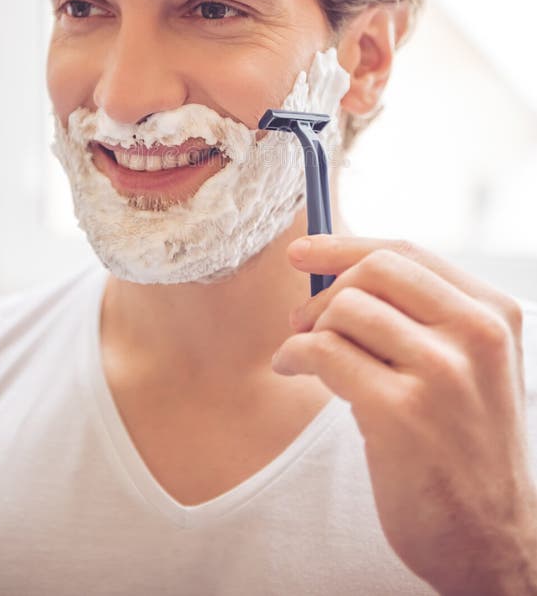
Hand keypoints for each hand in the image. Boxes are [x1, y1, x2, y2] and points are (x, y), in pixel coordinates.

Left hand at [273, 236, 536, 595]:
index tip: (302, 251)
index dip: (345, 245)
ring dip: (308, 329)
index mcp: (493, 314)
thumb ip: (422, 316)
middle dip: (326, 289)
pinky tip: (291, 368)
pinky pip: (325, 353)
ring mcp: (441, 373)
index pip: (407, 253)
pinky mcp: (401, 413)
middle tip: (301, 318)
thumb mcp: (469, 367)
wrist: (490, 538)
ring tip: (301, 353)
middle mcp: (476, 334)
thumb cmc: (464, 445)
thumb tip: (337, 271)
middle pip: (374, 270)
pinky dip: (296, 355)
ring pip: (346, 310)